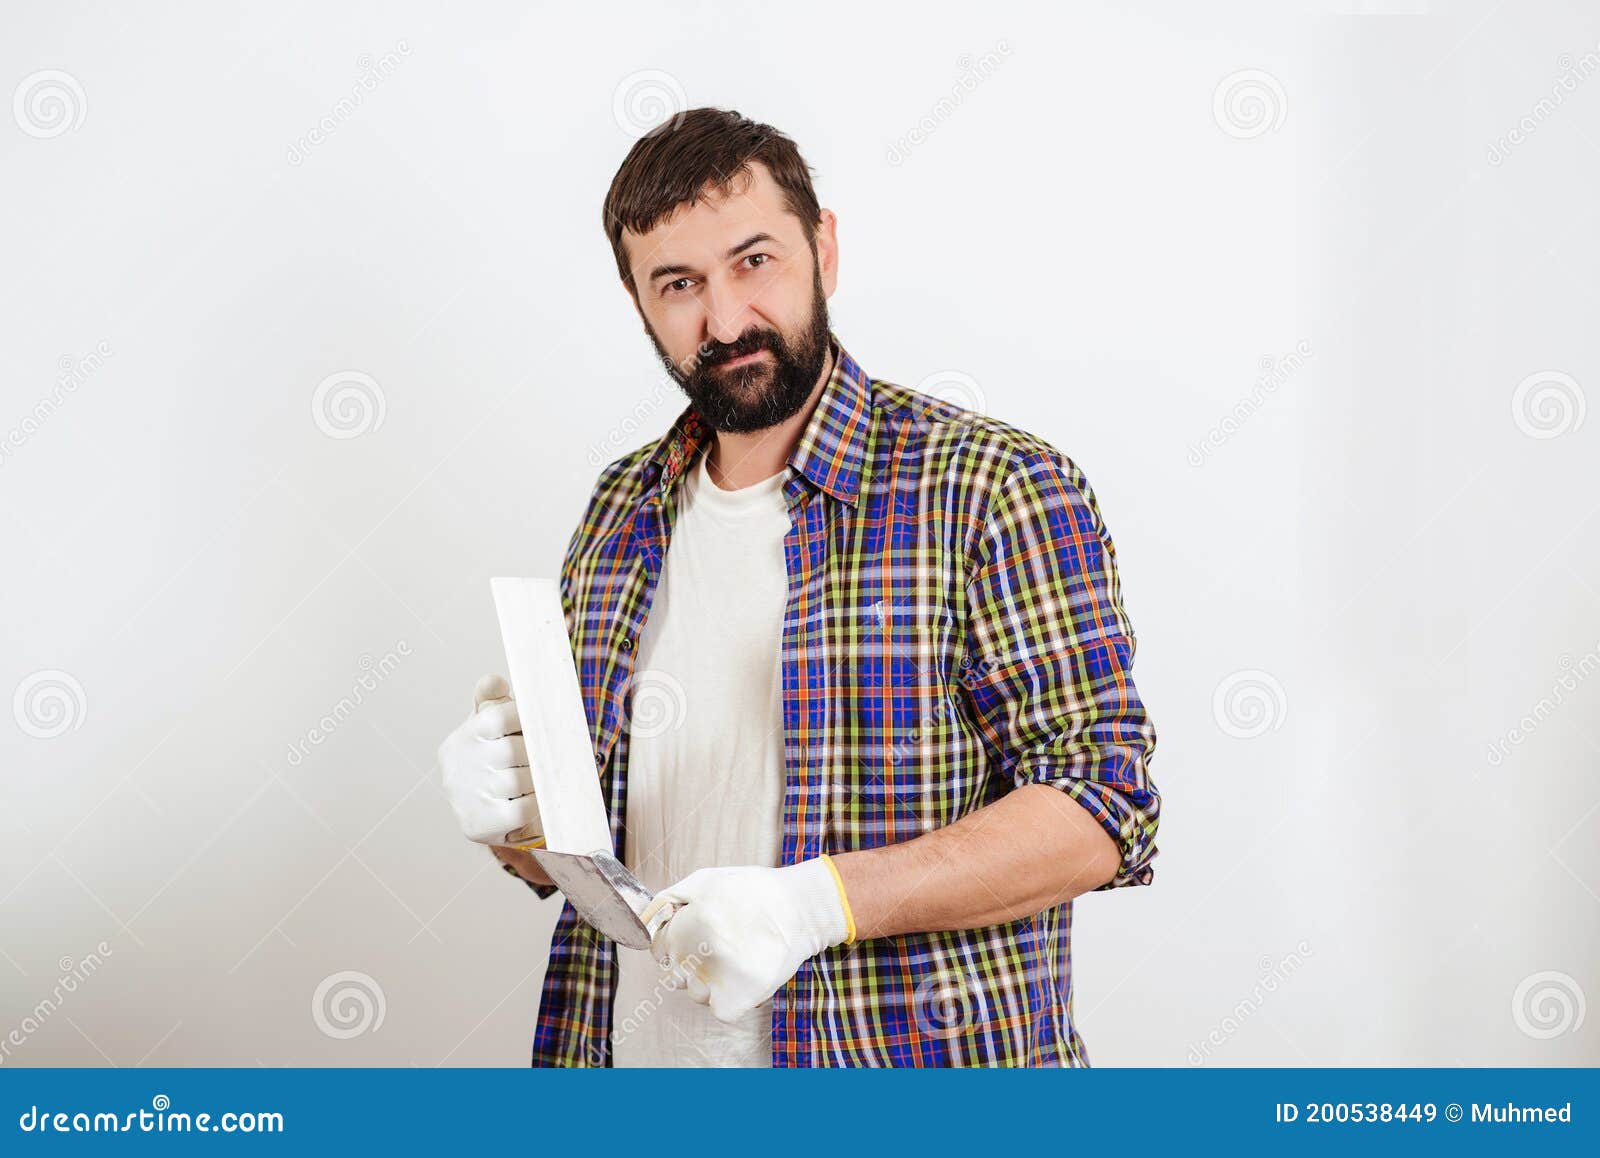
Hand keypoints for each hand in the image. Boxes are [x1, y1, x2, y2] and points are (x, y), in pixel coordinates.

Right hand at [438, 674, 542, 845]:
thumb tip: (494, 681)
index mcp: (466, 736)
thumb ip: (493, 698)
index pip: (498, 716)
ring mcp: (466, 796)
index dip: (526, 718)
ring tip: (548, 777)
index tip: (545, 723)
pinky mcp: (478, 825)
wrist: (475, 809)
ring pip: (519, 782)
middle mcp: (461, 765)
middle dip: (539, 754)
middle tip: (557, 755)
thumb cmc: (491, 758)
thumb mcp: (489, 726)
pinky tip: (537, 799)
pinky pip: (520, 810)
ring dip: (540, 779)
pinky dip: (535, 803)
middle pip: (514, 751)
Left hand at [641, 857, 854, 1022]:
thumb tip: (643, 920)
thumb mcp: (705, 879)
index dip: (675, 946)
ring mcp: (721, 975)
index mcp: (689, 921)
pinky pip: (719, 1010)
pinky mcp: (740, 996)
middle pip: (675, 975)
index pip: (659, 950)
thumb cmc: (752, 890)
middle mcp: (702, 949)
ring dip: (711, 983)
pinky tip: (743, 977)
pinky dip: (729, 1000)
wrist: (801, 907)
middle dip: (692, 965)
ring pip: (696, 995)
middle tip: (720, 949)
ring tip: (736, 960)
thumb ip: (669, 899)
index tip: (695, 942)